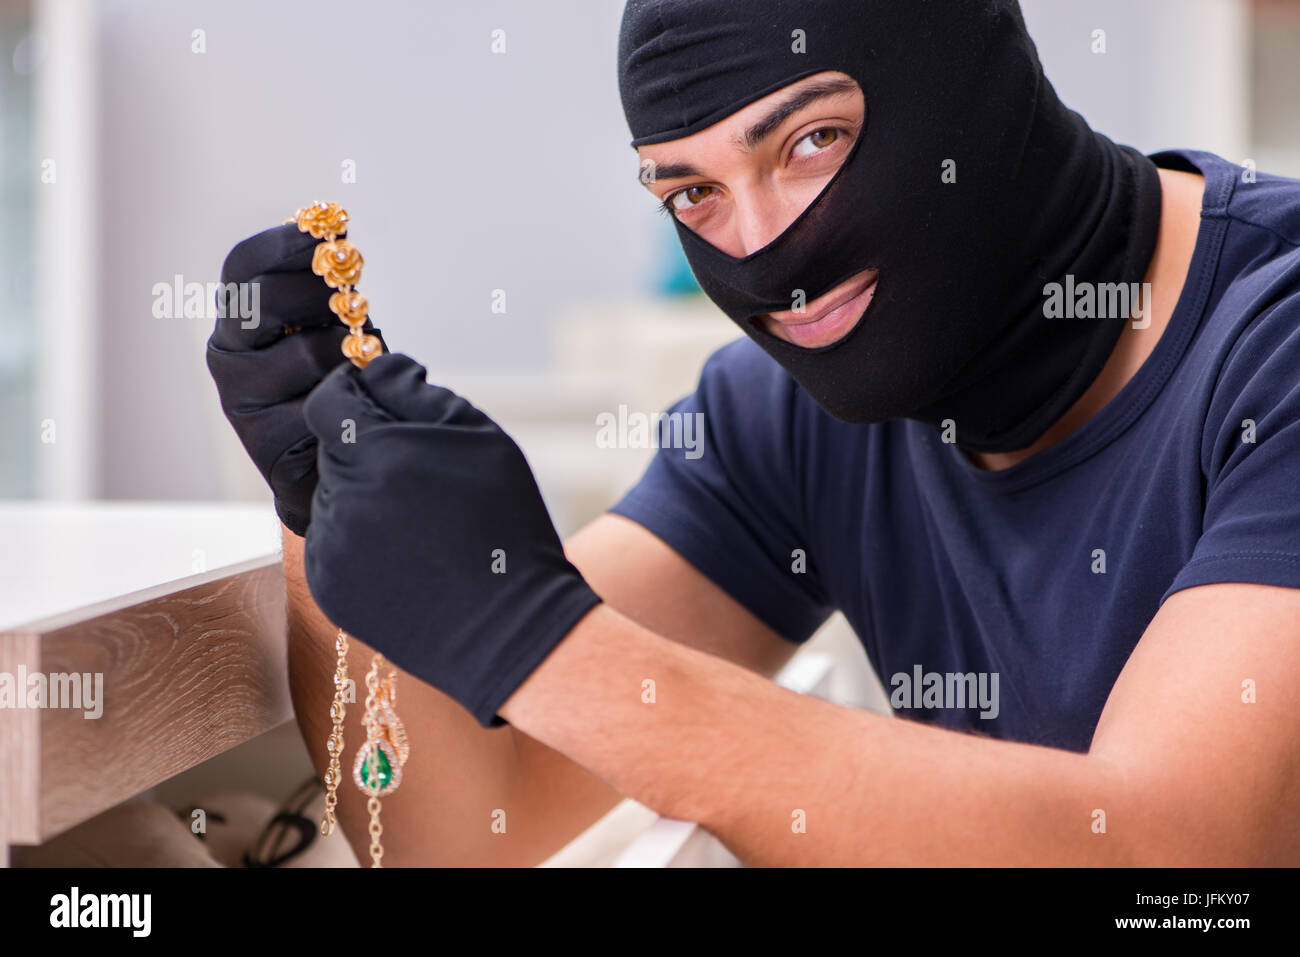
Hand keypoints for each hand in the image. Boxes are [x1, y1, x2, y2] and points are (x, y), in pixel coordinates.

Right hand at [205, 222, 387, 535]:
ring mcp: (239, 398)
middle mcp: (227, 352)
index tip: (327, 225)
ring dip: (347, 355)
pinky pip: (322, 402)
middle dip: (320, 293)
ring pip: (306, 352)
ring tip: (358, 368)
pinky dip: (349, 398)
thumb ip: (331, 287)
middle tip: (352, 303)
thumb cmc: (338, 380)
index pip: (245, 266)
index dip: (283, 242)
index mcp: (239, 315)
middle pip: (267, 299)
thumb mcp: (336, 324)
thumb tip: (337, 232)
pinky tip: (353, 406)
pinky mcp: (264, 441)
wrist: (339, 461)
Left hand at [301, 352, 602, 727]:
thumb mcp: (481, 439)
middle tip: (420, 475)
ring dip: (363, 494)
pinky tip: (407, 555)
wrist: (508, 627)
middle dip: (367, 449)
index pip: (329, 400)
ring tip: (420, 522)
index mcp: (378, 454)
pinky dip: (359, 539)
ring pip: (330, 495)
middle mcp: (341, 499)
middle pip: (331, 449)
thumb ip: (417, 393)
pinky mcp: (326, 586)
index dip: (355, 395)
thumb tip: (373, 366)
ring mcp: (328, 548)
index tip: (383, 406)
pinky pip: (331, 541)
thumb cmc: (504, 525)